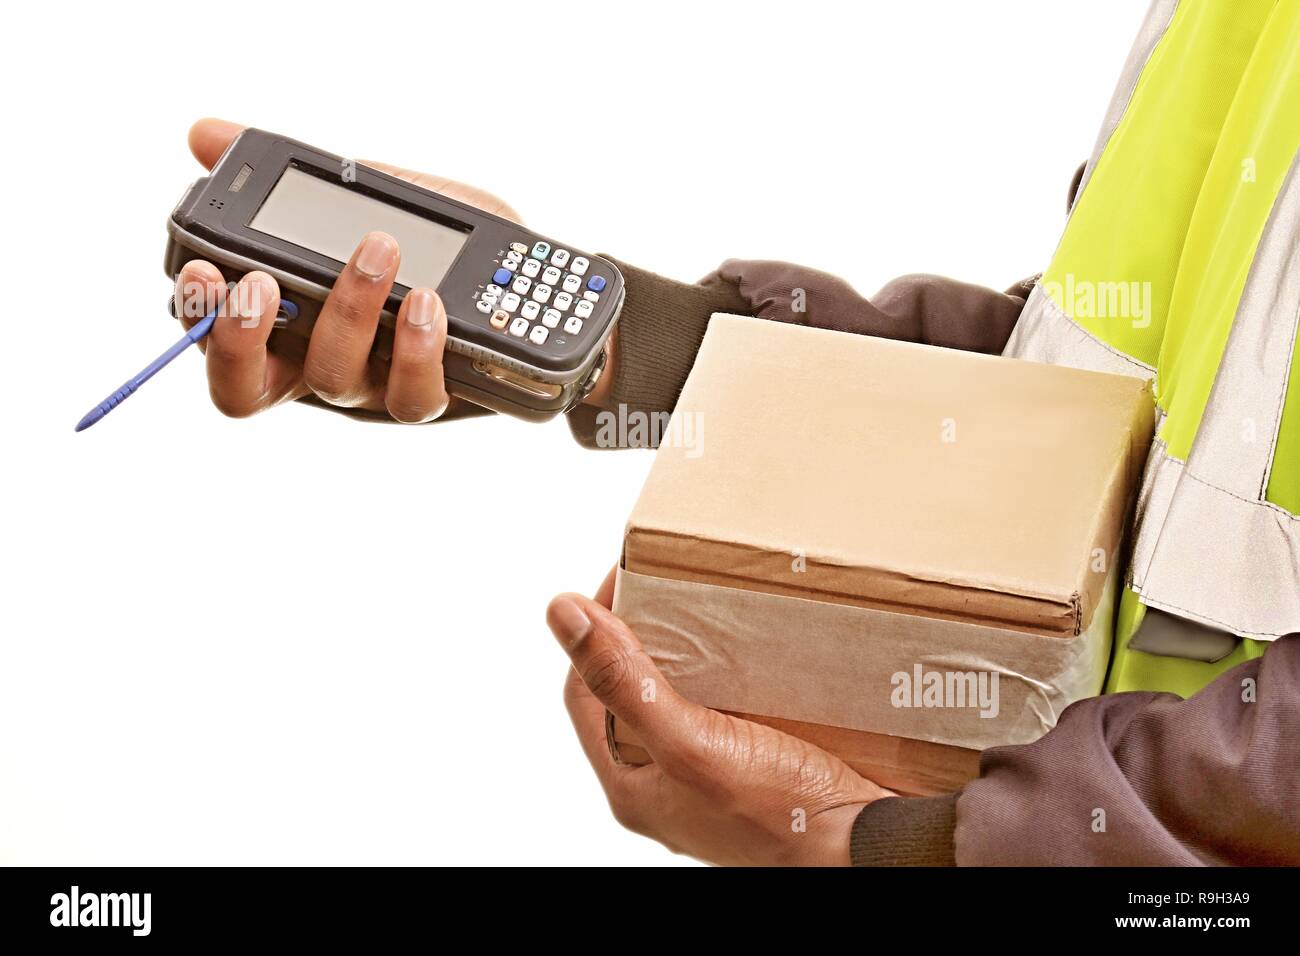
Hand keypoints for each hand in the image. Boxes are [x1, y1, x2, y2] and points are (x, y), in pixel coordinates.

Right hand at [175, 118, 614, 419]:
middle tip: (258, 283)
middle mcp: (320, 361)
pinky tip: (426, 303)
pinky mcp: (428, 397)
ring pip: (332, 379)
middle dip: (241, 337)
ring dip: (345, 312)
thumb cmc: (444, 246)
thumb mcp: (377, 195)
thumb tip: (202, 135)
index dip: (198, 318)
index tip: (201, 268)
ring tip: (377, 250)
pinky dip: (415, 348)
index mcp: (291, 318)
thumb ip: (301, 178)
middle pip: (247, 389)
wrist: (535, 285)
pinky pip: (411, 395)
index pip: (218, 338)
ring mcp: (372, 387)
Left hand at [546, 570, 892, 865]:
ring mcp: (710, 775)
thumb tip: (561, 613)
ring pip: (681, 695)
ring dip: (691, 650)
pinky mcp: (754, 763)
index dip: (595, 632)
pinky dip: (733, 670)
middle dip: (643, 635)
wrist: (867, 848)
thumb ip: (625, 682)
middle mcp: (664, 783)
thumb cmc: (782, 815)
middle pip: (631, 691)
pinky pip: (728, 704)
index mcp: (632, 785)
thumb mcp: (692, 741)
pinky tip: (752, 646)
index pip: (585, 691)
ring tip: (708, 604)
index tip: (624, 577)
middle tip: (668, 582)